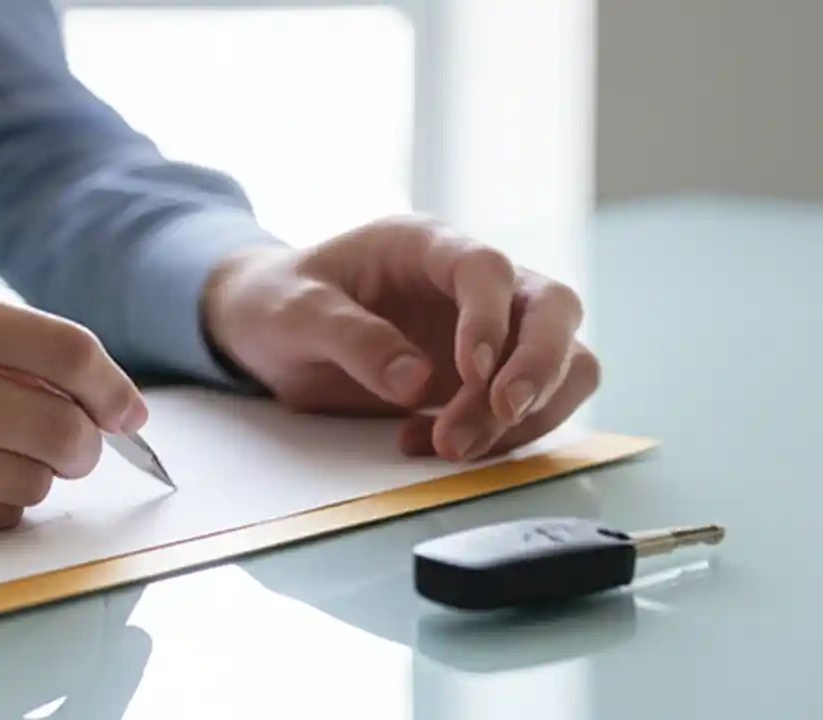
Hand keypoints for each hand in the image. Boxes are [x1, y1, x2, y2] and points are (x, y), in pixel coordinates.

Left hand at [203, 216, 599, 460]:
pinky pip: (529, 405)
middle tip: (499, 414)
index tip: (470, 372)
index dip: (490, 318)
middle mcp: (469, 283)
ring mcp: (486, 331)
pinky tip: (427, 443)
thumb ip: (353, 339)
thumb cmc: (276, 302)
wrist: (263, 327)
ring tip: (451, 446)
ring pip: (562, 360)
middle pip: (554, 308)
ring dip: (527, 412)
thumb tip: (416, 382)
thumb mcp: (294, 313)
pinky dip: (499, 435)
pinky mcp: (481, 380)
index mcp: (424, 246)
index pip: (488, 268)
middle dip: (540, 366)